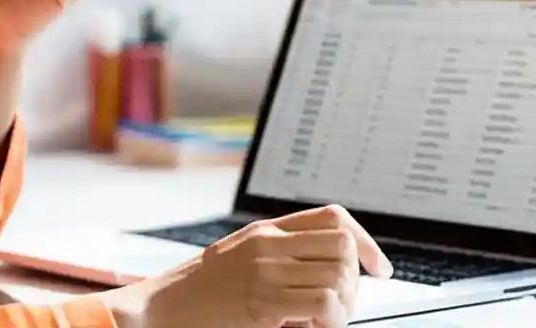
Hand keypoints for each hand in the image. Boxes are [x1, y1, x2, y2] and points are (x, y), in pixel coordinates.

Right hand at [115, 206, 392, 327]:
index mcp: (264, 231)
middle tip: (341, 305)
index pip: (333, 217)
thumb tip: (329, 271)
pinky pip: (322, 304)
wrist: (158, 310)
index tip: (377, 269)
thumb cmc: (197, 294)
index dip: (365, 242)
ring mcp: (264, 271)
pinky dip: (331, 320)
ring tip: (323, 321)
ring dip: (343, 304)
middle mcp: (267, 244)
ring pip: (337, 275)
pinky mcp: (262, 303)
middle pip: (341, 244)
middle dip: (354, 278)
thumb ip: (277, 254)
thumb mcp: (237, 258)